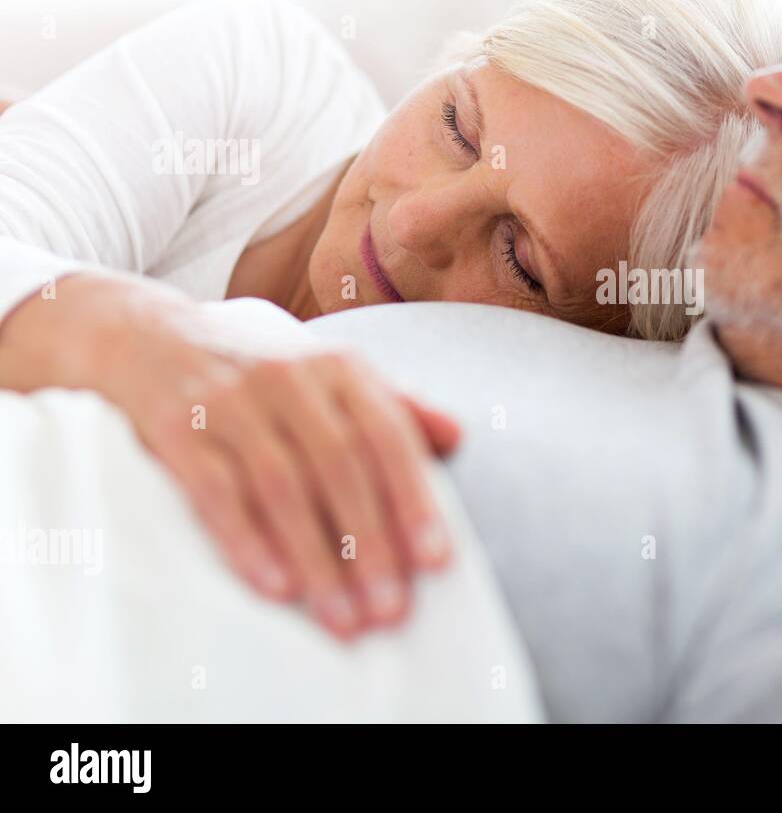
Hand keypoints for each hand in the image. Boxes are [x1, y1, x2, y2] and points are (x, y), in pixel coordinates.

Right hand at [0, 275, 459, 638]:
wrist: (153, 335)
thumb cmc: (262, 369)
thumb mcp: (332, 372)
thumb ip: (394, 405)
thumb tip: (458, 434)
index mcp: (340, 367)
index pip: (388, 436)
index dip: (414, 499)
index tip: (436, 561)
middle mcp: (291, 378)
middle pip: (340, 467)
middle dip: (370, 545)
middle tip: (389, 608)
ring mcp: (232, 401)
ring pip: (283, 487)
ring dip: (316, 559)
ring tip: (342, 616)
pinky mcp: (178, 428)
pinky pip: (215, 492)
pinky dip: (247, 542)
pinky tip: (275, 586)